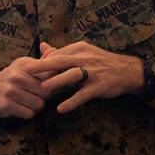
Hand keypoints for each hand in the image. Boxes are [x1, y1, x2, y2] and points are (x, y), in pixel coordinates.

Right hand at [0, 55, 50, 119]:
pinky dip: (28, 114)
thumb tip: (54, 49)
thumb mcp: (24, 65)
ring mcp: (10, 91)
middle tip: (36, 96)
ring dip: (36, 107)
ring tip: (28, 101)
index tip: (50, 84)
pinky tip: (21, 108)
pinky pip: (29, 114)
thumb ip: (41, 60)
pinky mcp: (6, 105)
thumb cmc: (11, 78)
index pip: (49, 73)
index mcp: (24, 65)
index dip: (53, 81)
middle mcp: (16, 76)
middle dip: (44, 97)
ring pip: (39, 105)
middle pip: (46, 93)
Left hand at [27, 39, 142, 112]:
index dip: (43, 62)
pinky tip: (61, 109)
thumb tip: (42, 46)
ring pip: (72, 75)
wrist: (127, 71)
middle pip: (61, 60)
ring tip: (44, 88)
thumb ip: (61, 51)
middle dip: (43, 65)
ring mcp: (93, 72)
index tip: (29, 69)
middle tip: (27, 71)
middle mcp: (85, 58)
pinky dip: (72, 101)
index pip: (57, 54)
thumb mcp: (83, 52)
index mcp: (79, 49)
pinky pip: (83, 94)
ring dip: (58, 81)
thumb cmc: (101, 62)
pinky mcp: (99, 87)